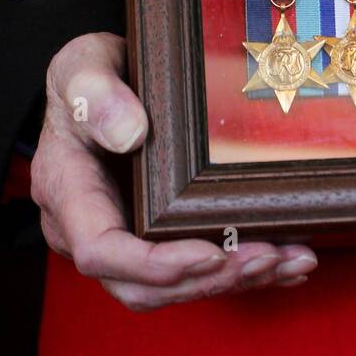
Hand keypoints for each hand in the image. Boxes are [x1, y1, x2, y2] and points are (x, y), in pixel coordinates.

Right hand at [31, 32, 317, 308]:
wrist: (98, 87)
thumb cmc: (87, 79)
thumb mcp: (81, 68)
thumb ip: (95, 93)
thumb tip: (129, 133)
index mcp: (66, 192)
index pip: (100, 251)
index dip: (154, 264)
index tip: (210, 253)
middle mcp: (90, 230)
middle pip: (142, 286)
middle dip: (209, 281)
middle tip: (267, 257)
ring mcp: (122, 240)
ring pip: (173, 287)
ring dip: (234, 281)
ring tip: (289, 261)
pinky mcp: (154, 240)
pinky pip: (193, 274)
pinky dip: (241, 274)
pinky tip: (285, 266)